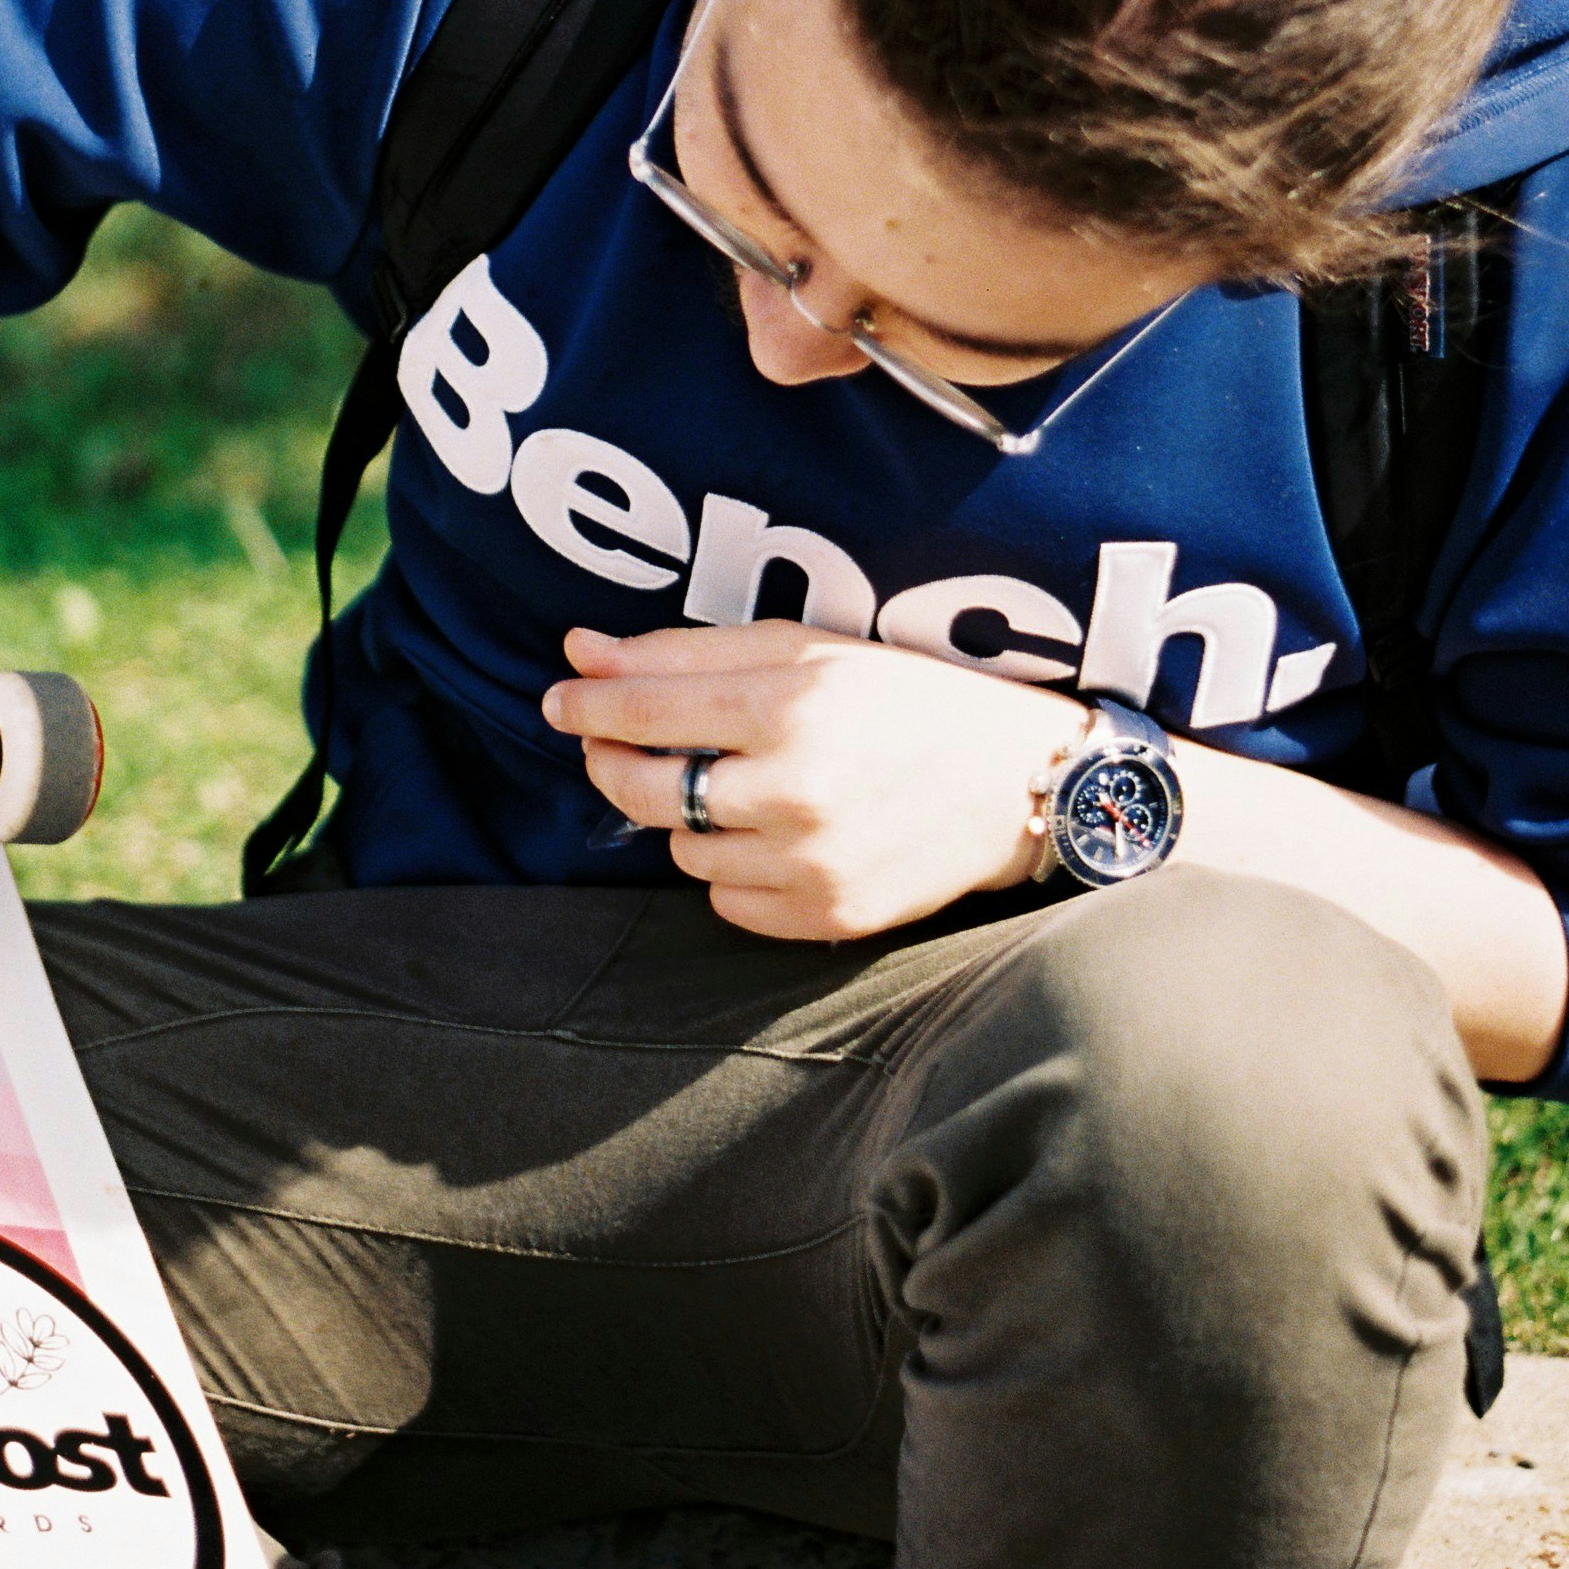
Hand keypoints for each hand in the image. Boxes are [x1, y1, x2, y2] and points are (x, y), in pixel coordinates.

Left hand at [543, 619, 1077, 941]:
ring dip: (689, 817)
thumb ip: (685, 654)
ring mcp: (812, 863)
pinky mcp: (828, 917)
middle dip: (613, 762)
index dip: (585, 704)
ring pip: (681, 849)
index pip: (645, 709)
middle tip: (616, 743)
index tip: (557, 698)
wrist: (1011, 782)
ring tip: (742, 786)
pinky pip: (724, 902)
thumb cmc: (901, 699)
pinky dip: (730, 870)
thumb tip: (578, 651)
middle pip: (642, 789)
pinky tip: (774, 835)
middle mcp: (798, 789)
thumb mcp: (804, 651)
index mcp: (792, 706)